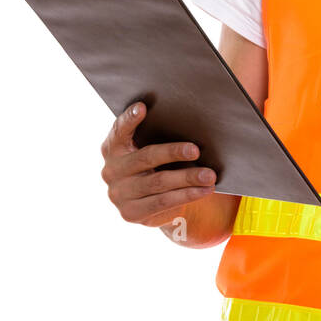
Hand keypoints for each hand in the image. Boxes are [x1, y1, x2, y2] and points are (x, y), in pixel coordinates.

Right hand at [100, 102, 215, 227]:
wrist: (148, 201)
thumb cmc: (154, 165)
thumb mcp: (149, 148)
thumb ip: (156, 137)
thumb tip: (190, 126)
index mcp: (113, 147)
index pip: (120, 130)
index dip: (130, 118)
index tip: (143, 107)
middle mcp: (111, 170)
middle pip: (146, 157)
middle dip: (173, 152)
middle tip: (196, 150)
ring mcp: (118, 194)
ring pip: (158, 182)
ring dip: (187, 178)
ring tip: (209, 176)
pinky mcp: (130, 213)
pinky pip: (163, 203)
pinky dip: (186, 195)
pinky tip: (203, 191)